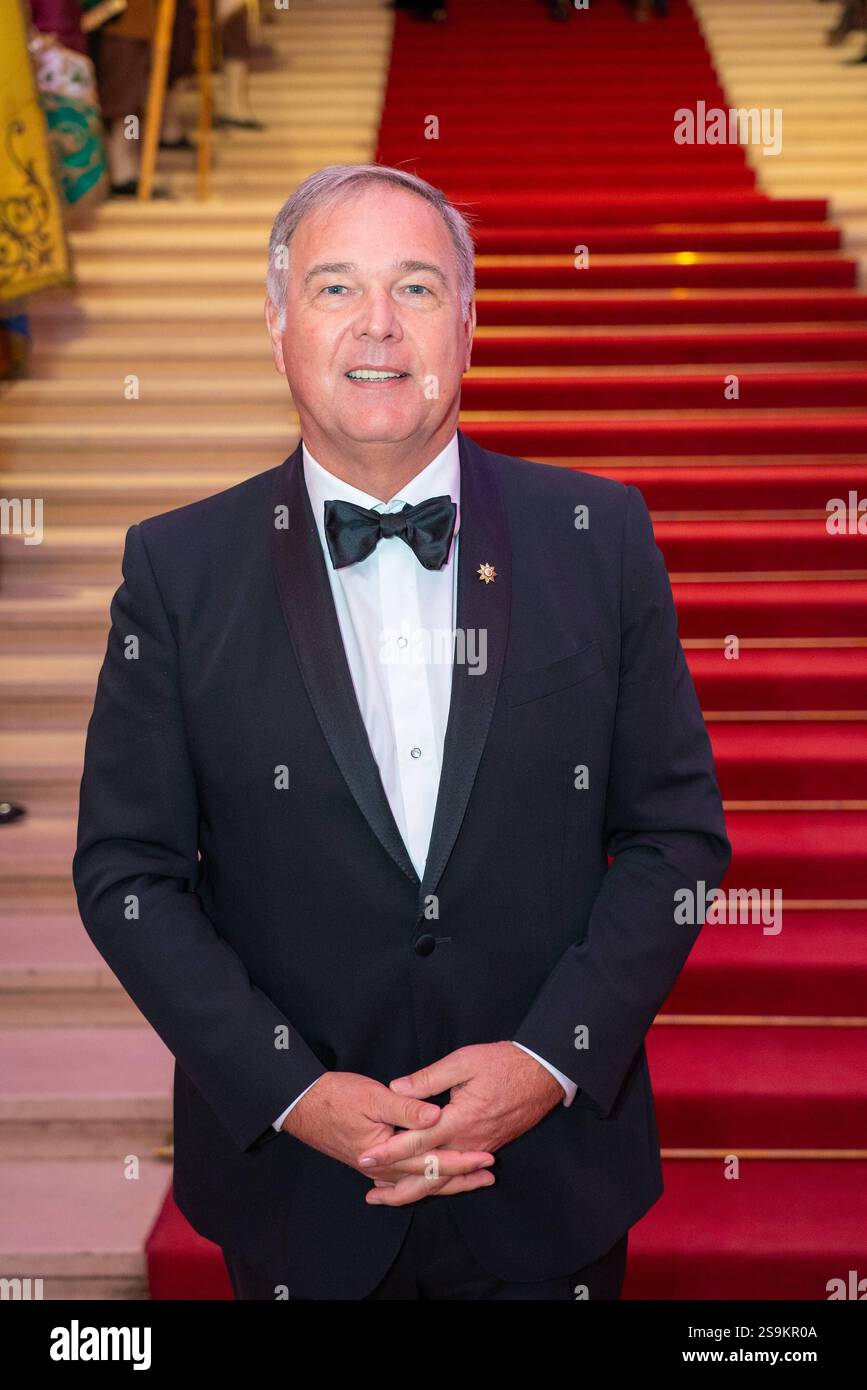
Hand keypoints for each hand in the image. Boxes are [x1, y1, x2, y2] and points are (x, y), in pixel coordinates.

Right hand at [281, 1070, 497, 1197]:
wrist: (301, 1105)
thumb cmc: (336, 1096)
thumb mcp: (372, 1095)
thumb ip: (405, 1106)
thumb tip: (435, 1115)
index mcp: (387, 1152)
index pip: (433, 1162)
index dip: (462, 1160)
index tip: (486, 1158)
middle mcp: (383, 1169)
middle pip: (429, 1178)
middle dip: (461, 1177)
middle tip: (489, 1175)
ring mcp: (376, 1170)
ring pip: (417, 1183)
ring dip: (445, 1182)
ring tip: (470, 1181)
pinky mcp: (371, 1164)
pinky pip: (402, 1181)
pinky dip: (420, 1183)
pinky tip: (429, 1184)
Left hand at [355, 1042, 563, 1206]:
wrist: (543, 1073)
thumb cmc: (504, 1063)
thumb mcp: (464, 1061)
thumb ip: (429, 1078)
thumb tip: (397, 1087)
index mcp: (459, 1120)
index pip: (417, 1141)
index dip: (389, 1151)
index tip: (366, 1157)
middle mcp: (469, 1142)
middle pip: (429, 1173)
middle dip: (398, 1185)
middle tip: (371, 1195)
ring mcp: (480, 1148)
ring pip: (445, 1178)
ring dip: (417, 1189)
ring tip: (390, 1197)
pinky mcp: (488, 1146)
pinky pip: (459, 1172)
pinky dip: (440, 1182)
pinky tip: (427, 1184)